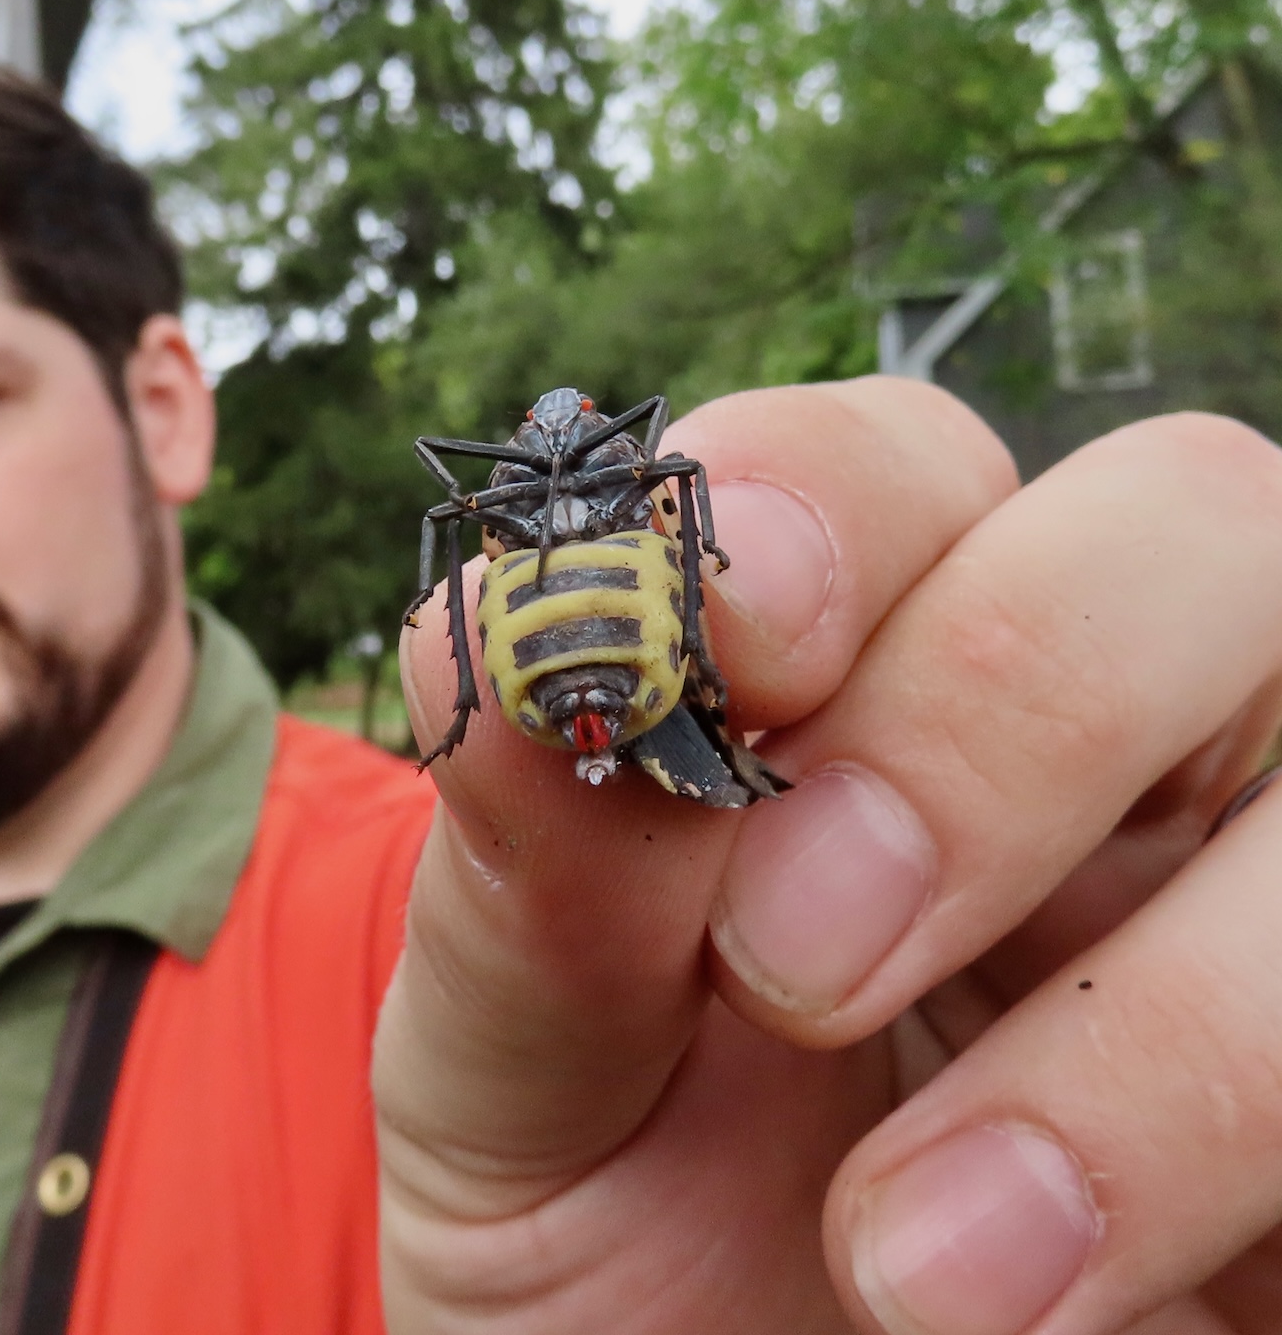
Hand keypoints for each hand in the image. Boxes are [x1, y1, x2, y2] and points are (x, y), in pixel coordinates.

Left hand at [375, 377, 1281, 1334]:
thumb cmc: (608, 1256)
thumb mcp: (522, 1080)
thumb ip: (530, 878)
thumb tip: (513, 627)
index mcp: (868, 701)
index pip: (901, 471)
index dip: (824, 506)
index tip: (712, 655)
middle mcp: (1106, 770)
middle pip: (1202, 526)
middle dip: (1007, 706)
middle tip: (799, 968)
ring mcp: (1253, 926)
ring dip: (1169, 1025)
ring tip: (909, 1270)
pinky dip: (1251, 1152)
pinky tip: (1057, 1319)